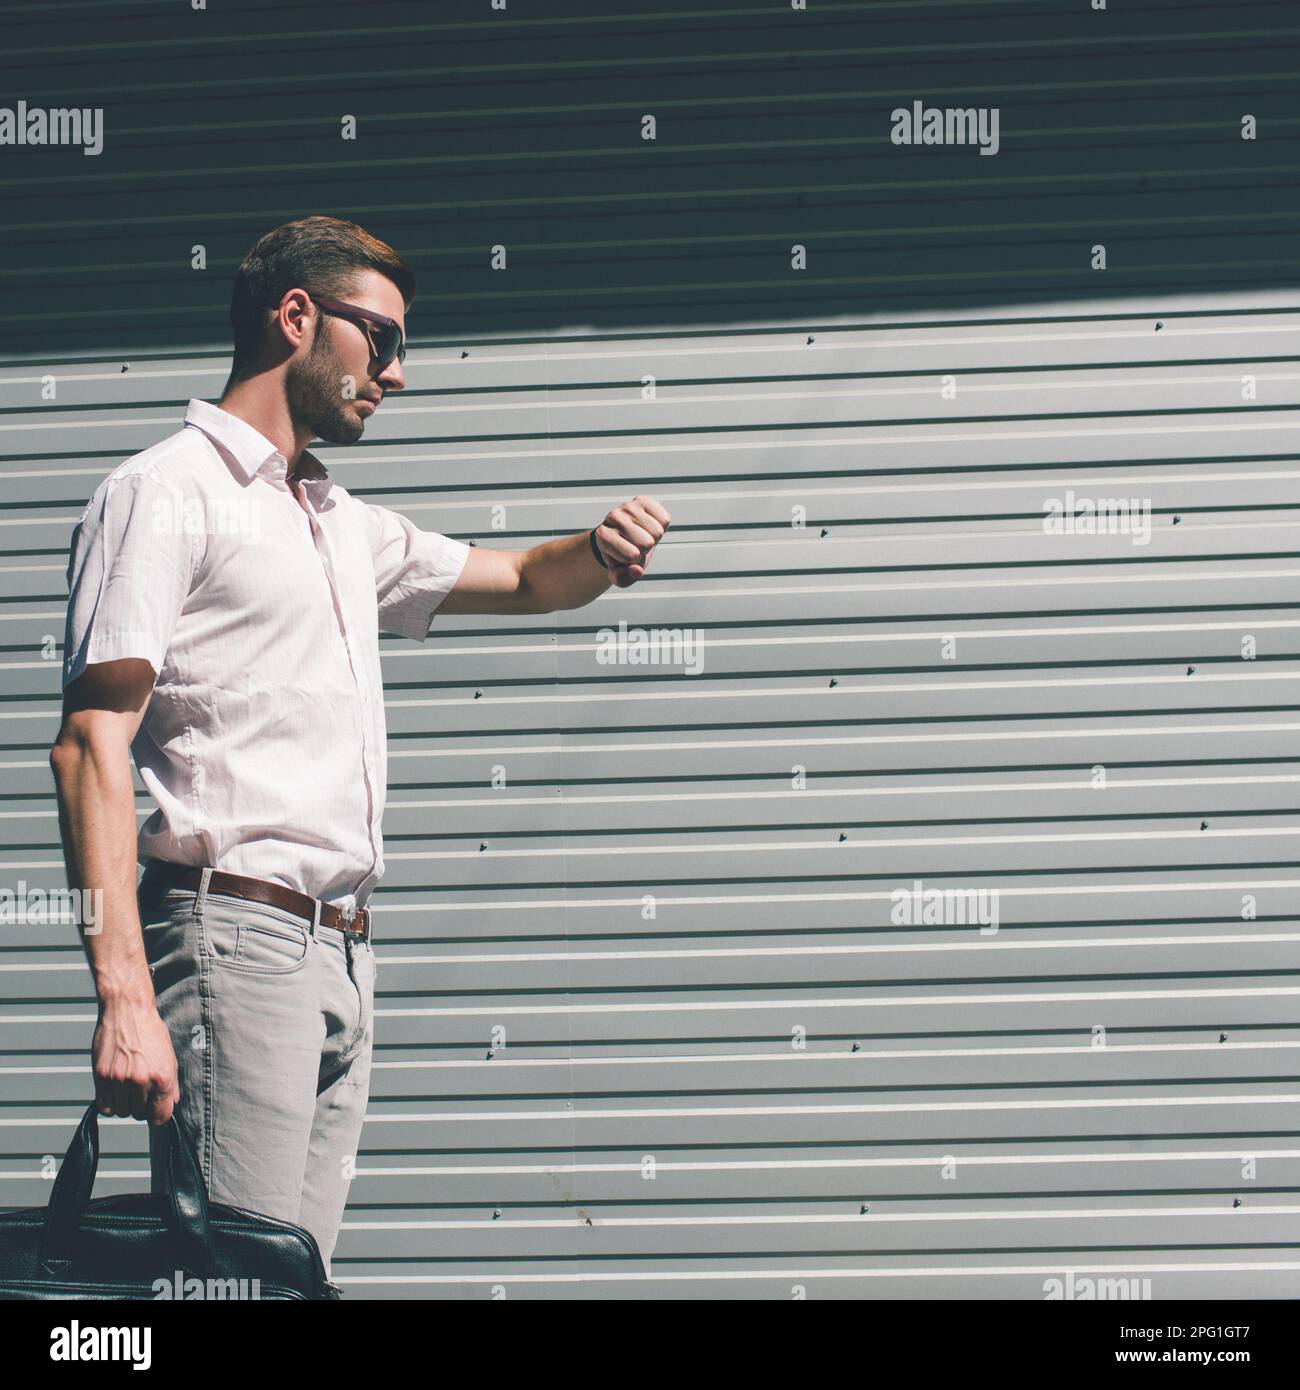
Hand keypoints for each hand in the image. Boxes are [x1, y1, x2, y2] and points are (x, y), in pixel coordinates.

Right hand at [92, 998, 179, 1124]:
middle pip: (139, 1115)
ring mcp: (119, 1080)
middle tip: (141, 1091)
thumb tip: (171, 1104)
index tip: (156, 1111)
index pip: (160, 1116)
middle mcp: (141, 1081)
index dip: (159, 1115)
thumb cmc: (150, 1030)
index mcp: (162, 1077)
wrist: (127, 1010)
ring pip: (121, 1112)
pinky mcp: (101, 1077)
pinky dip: (110, 1103)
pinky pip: (104, 1106)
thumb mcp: (169, 1056)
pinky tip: (115, 1090)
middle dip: (142, 1107)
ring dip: (125, 1104)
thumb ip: (172, 1084)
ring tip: (128, 1087)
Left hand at [593, 496, 670, 587]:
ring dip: (654, 538)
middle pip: (647, 543)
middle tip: (636, 545)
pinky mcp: (642, 500)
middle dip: (645, 550)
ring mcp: (627, 506)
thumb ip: (624, 579)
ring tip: (642, 535)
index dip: (635, 561)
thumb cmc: (621, 557)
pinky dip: (661, 526)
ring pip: (657, 531)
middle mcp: (612, 517)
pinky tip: (648, 526)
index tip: (626, 556)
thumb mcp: (619, 574)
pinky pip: (665, 519)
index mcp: (603, 536)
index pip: (632, 556)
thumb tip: (636, 569)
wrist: (623, 536)